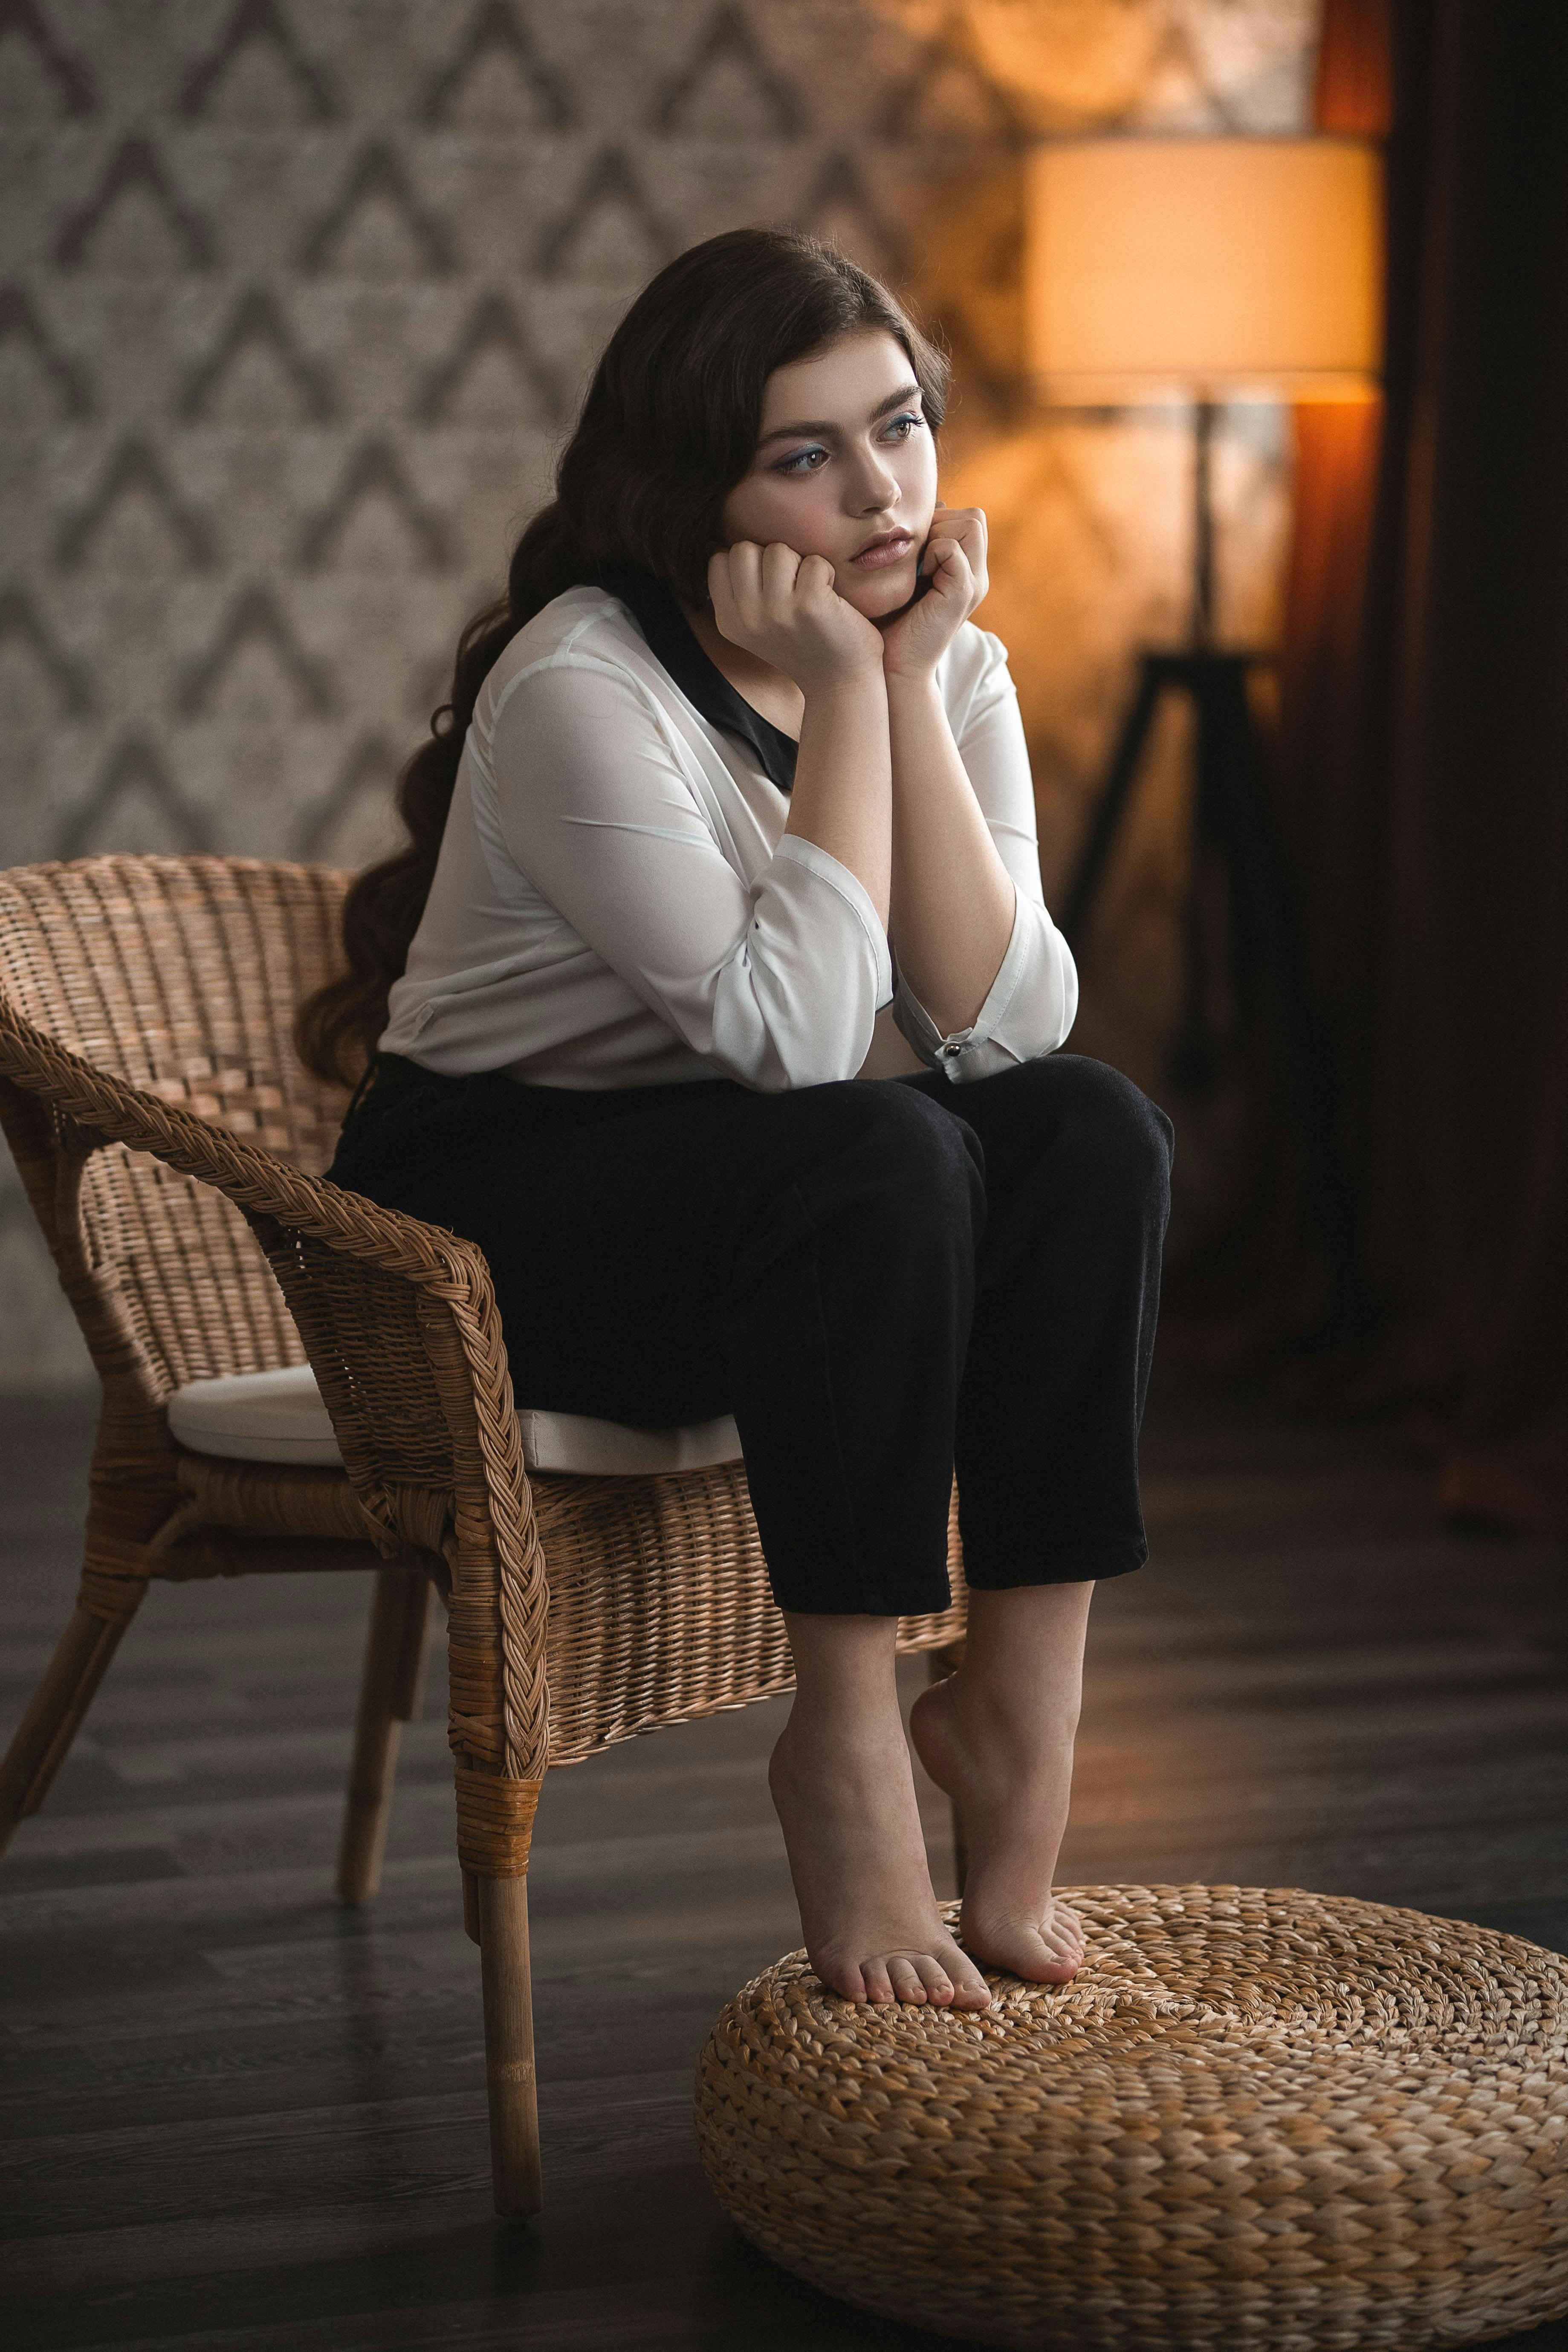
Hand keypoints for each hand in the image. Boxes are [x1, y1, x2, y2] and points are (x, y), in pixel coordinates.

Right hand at [709, 541, 884, 696]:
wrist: (840, 684)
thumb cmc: (804, 645)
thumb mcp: (757, 626)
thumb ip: (740, 591)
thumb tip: (726, 547)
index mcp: (729, 622)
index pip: (719, 560)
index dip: (749, 564)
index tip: (769, 587)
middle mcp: (747, 618)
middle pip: (744, 549)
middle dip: (770, 559)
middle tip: (791, 587)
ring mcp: (777, 611)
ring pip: (778, 550)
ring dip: (800, 564)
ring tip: (810, 593)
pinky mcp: (809, 604)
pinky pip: (814, 561)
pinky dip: (827, 574)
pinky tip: (830, 600)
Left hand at [877, 504, 988, 681]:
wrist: (892, 664)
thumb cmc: (890, 621)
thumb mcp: (904, 575)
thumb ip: (918, 546)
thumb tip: (921, 512)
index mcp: (966, 570)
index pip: (970, 518)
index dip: (941, 520)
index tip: (916, 550)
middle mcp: (976, 575)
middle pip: (974, 517)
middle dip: (941, 523)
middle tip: (917, 555)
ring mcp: (973, 584)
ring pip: (970, 525)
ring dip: (937, 535)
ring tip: (919, 565)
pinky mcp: (962, 593)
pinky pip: (952, 548)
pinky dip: (932, 552)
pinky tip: (918, 576)